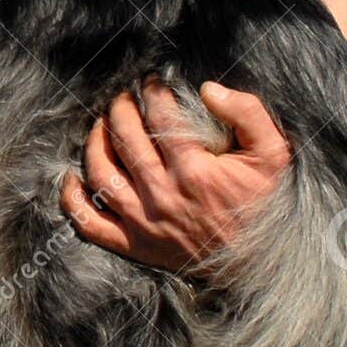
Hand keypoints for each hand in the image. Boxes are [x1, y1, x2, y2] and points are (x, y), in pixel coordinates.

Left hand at [60, 79, 290, 271]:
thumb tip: (207, 89)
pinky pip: (90, 224)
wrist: (260, 262)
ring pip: (101, 174)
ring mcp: (144, 223)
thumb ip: (247, 114)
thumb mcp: (273, 154)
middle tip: (123, 98)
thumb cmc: (265, 204)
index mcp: (194, 172)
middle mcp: (163, 196)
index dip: (152, 93)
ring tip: (101, 124)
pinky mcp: (134, 245)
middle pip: (125, 140)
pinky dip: (74, 201)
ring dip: (95, 142)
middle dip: (120, 109)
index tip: (152, 84)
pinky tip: (72, 176)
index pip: (160, 119)